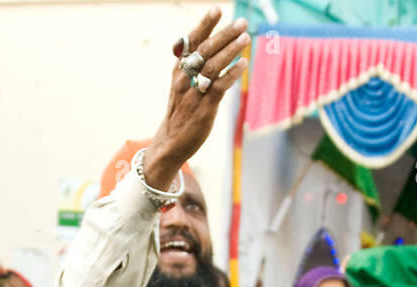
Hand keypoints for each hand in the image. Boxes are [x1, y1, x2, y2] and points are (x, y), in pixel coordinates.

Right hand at [147, 10, 249, 187]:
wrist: (170, 143)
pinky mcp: (204, 109)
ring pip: (212, 67)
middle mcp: (183, 79)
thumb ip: (189, 65)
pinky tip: (243, 63)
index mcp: (178, 70)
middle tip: (241, 22)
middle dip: (223, 35)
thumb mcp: (180, 85)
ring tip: (245, 38)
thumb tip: (203, 44)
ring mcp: (193, 94)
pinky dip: (231, 74)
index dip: (204, 25)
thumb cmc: (180, 111)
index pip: (191, 42)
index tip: (216, 9)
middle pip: (204, 51)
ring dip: (230, 51)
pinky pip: (218, 87)